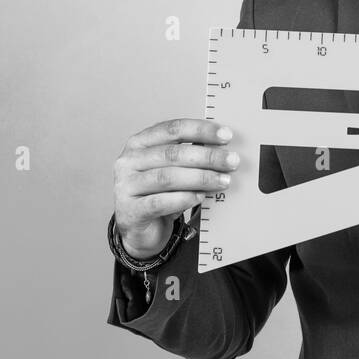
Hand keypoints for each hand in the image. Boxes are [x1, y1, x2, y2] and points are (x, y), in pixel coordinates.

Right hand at [112, 119, 238, 258]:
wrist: (140, 228)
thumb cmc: (159, 193)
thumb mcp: (172, 169)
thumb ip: (190, 156)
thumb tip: (224, 149)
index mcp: (139, 143)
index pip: (172, 130)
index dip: (201, 130)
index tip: (226, 135)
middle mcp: (129, 161)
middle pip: (172, 154)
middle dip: (207, 156)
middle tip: (232, 161)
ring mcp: (126, 186)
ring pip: (167, 178)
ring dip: (201, 178)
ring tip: (223, 181)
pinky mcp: (130, 210)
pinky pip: (160, 202)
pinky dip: (183, 198)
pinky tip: (200, 196)